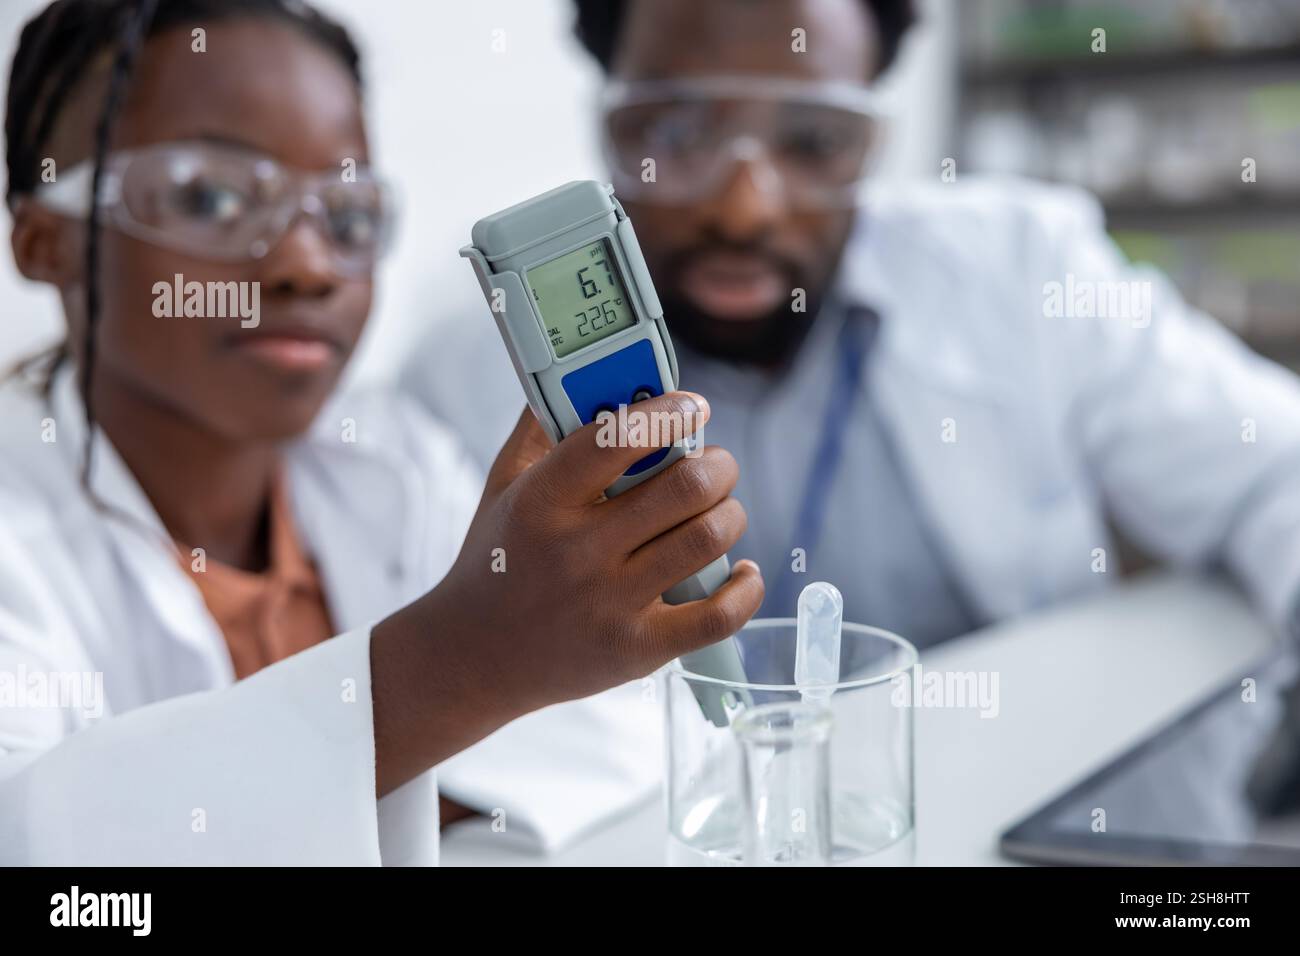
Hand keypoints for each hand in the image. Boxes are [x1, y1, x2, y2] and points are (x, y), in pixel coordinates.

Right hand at [371, 391, 762, 793]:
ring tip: (720, 508)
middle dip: (717, 464)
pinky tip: (742, 571)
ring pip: (706, 539)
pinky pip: (718, 616)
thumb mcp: (504, 486)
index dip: (667, 413)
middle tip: (715, 463)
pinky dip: (745, 588)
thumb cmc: (495, 561)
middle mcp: (577, 552)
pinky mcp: (638, 650)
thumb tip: (583, 373)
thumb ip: (542, 426)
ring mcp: (610, 603)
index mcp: (543, 501)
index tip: (691, 406)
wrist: (473, 657)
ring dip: (730, 513)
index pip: (617, 439)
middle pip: (683, 488)